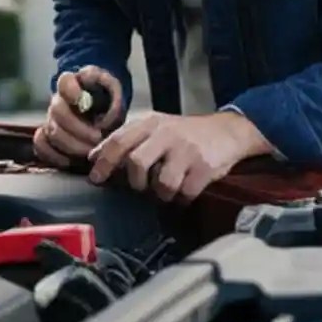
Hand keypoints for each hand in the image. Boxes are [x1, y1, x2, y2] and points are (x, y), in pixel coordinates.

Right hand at [33, 67, 123, 167]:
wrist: (104, 111)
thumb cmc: (109, 99)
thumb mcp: (116, 90)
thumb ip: (114, 95)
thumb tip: (106, 115)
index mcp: (72, 83)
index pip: (64, 82)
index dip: (70, 91)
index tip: (81, 100)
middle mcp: (58, 101)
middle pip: (57, 112)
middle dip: (79, 128)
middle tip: (98, 138)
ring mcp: (51, 120)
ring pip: (51, 132)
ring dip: (72, 145)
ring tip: (91, 151)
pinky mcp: (48, 138)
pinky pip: (42, 148)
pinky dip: (56, 156)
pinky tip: (73, 160)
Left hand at [86, 110, 273, 202]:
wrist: (228, 131)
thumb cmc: (185, 134)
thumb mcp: (156, 128)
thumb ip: (127, 139)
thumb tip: (94, 157)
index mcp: (151, 123)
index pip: (119, 140)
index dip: (104, 162)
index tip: (96, 179)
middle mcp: (167, 134)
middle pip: (136, 163)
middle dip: (135, 181)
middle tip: (140, 186)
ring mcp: (187, 150)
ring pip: (162, 183)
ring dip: (161, 193)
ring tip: (167, 189)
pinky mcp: (204, 167)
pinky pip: (184, 193)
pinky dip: (181, 199)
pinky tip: (184, 192)